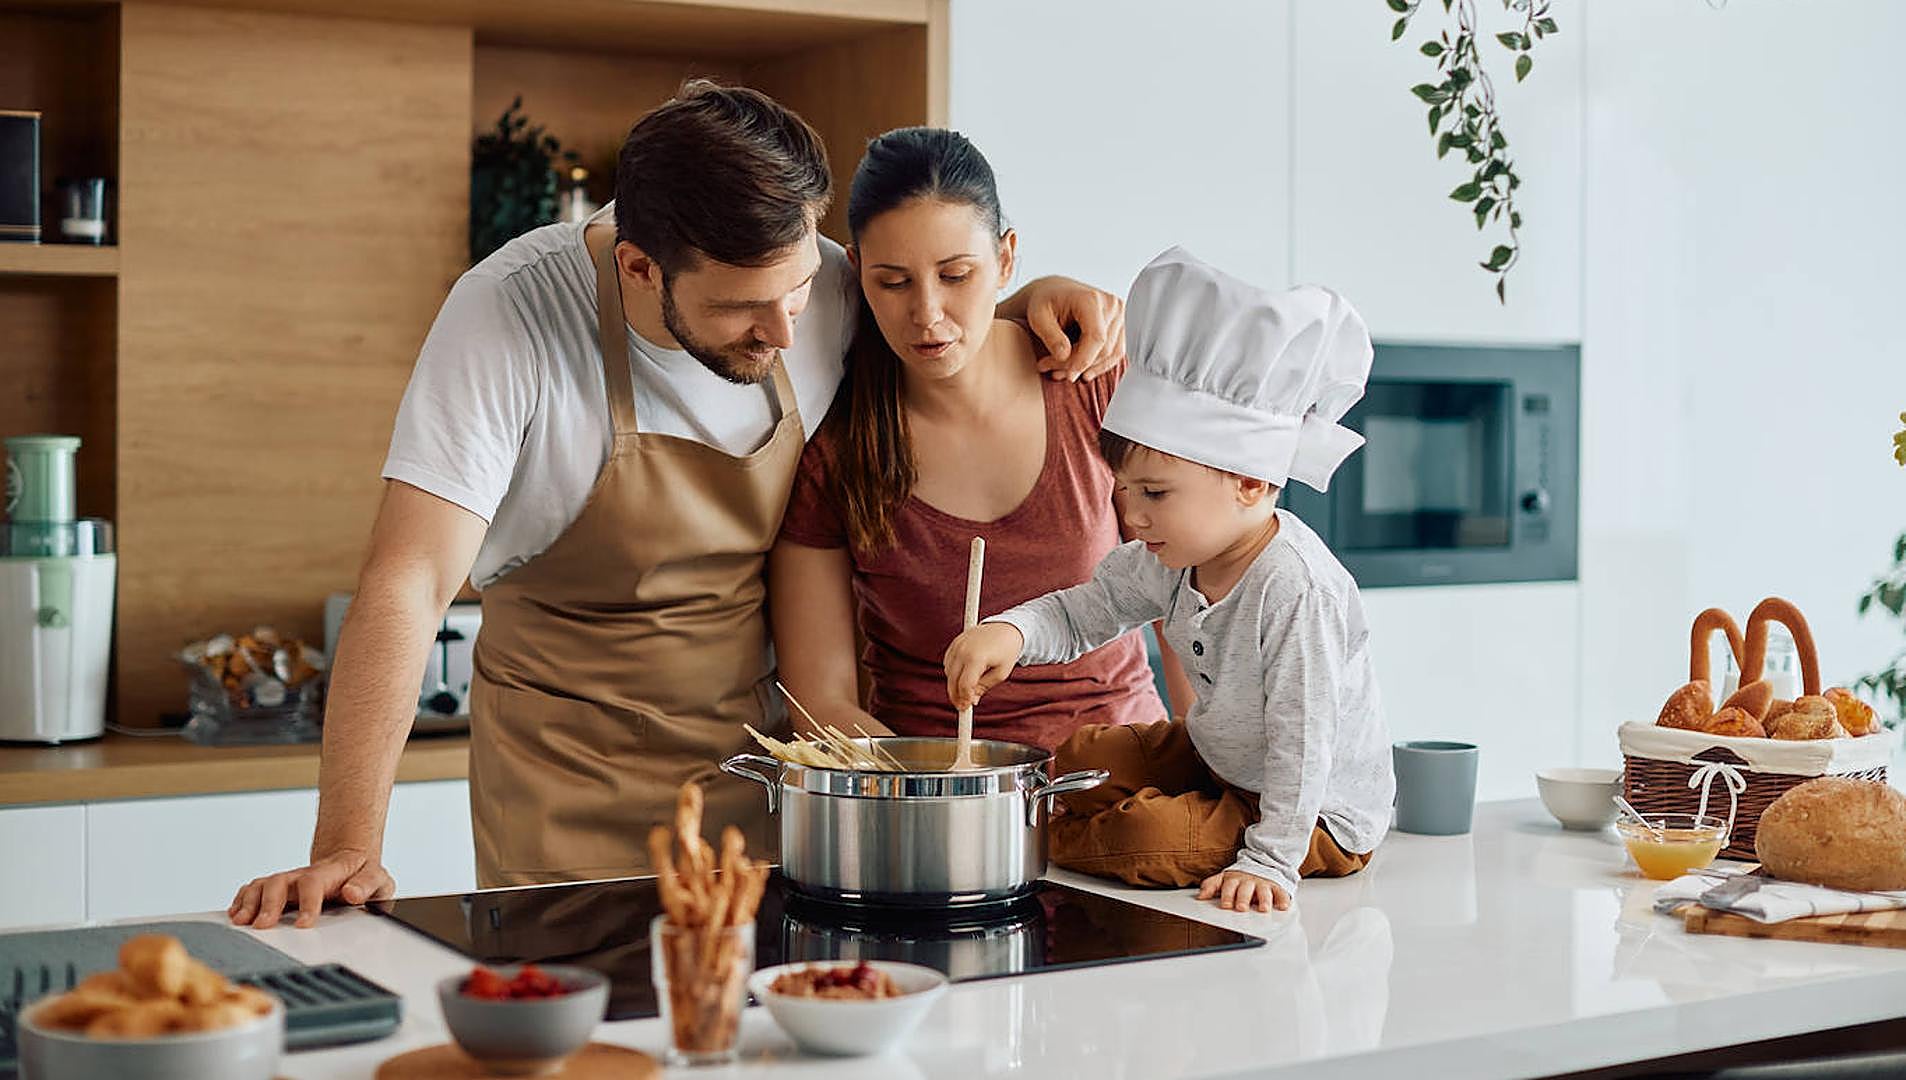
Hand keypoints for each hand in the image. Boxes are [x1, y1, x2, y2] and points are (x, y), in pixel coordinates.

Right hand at [229, 848, 394, 929]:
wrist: (350, 862)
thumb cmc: (363, 876)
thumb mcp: (378, 879)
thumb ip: (368, 885)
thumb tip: (351, 893)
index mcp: (329, 874)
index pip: (313, 883)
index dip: (307, 903)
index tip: (303, 924)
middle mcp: (303, 875)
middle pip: (280, 882)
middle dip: (269, 904)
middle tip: (262, 926)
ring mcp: (289, 881)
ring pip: (263, 885)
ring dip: (249, 902)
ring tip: (241, 921)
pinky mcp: (278, 888)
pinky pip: (255, 888)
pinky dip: (242, 900)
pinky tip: (235, 914)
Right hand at [944, 623, 1025, 710]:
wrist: (1007, 627)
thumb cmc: (1007, 650)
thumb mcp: (1001, 673)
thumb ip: (984, 687)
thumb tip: (972, 700)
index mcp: (977, 658)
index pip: (964, 685)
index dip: (964, 699)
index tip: (966, 708)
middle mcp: (963, 650)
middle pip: (952, 680)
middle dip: (956, 695)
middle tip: (962, 706)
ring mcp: (957, 645)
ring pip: (948, 672)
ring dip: (954, 683)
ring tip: (966, 690)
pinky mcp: (955, 642)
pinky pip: (948, 662)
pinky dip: (952, 672)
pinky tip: (963, 676)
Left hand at [1022, 277, 1125, 382]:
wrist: (1056, 291)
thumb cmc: (1046, 301)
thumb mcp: (1038, 316)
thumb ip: (1051, 336)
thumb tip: (1065, 356)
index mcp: (1091, 299)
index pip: (1096, 338)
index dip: (1083, 360)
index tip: (1068, 374)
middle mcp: (1111, 305)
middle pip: (1103, 348)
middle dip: (1078, 365)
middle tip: (1051, 370)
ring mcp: (1120, 315)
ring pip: (1111, 353)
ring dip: (1088, 368)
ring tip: (1062, 372)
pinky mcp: (1121, 325)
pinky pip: (1116, 352)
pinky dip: (1099, 365)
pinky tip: (1082, 371)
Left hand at [1197, 869, 1290, 912]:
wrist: (1260, 865)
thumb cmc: (1239, 879)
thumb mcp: (1224, 879)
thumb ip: (1211, 886)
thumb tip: (1200, 896)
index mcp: (1234, 879)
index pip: (1229, 887)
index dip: (1227, 895)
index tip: (1225, 905)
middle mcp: (1249, 881)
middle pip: (1245, 890)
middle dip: (1243, 898)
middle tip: (1241, 908)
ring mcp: (1263, 884)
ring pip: (1264, 891)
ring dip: (1264, 900)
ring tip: (1263, 909)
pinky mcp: (1276, 887)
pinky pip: (1281, 892)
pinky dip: (1282, 899)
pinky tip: (1283, 906)